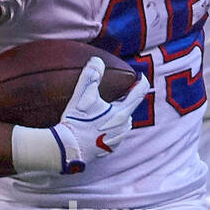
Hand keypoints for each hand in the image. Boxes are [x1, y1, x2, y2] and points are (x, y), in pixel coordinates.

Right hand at [11, 59, 150, 174]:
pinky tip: (98, 127)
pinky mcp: (110, 149)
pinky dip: (110, 128)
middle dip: (125, 100)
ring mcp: (117, 139)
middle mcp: (124, 127)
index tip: (140, 76)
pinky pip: (115, 135)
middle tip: (118, 92)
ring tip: (107, 110)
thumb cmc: (77, 121)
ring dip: (118, 115)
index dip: (141, 82)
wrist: (68, 148)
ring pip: (124, 122)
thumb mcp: (82, 95)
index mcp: (122, 113)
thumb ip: (91, 76)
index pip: (139, 93)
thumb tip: (97, 60)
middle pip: (130, 108)